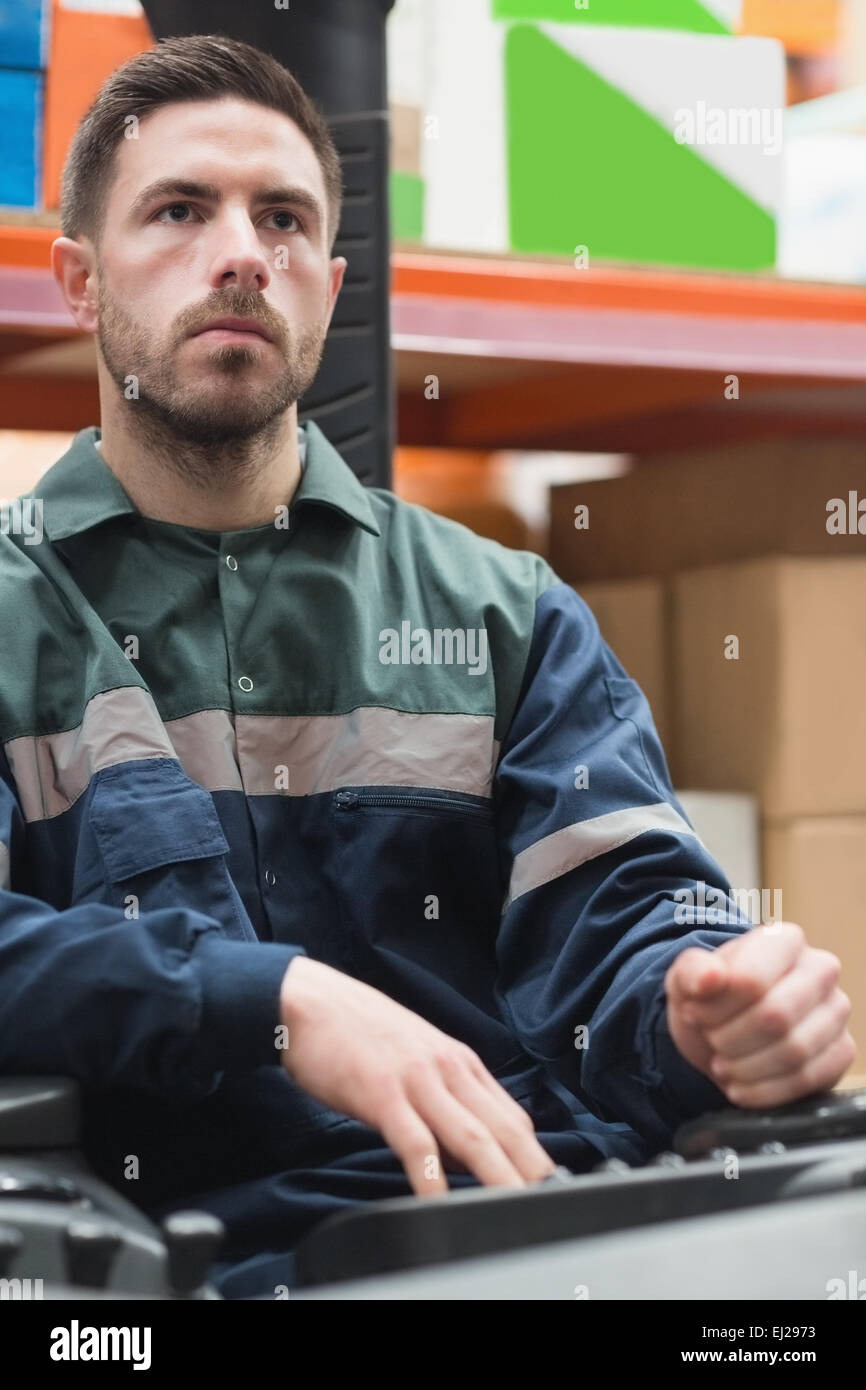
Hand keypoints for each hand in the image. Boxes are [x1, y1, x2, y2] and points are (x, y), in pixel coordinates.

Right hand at [279, 956, 555, 1194]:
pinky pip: (416, 1143)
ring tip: (518, 1212)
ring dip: (500, 1178)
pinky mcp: (383, 1094)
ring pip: (472, 1137)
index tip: (551, 1189)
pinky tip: (440, 1205)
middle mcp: (448, 1069)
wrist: (309, 1001)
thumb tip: (465, 1147)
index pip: (513, 1116)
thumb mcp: (415, 1057)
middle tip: (554, 1208)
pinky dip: (431, 1178)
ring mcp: (418, 1081)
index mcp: (459, 1061)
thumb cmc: (357, 1032)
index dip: (535, 1156)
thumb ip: (445, 1095)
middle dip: (532, 1172)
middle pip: (504, 1129)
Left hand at [665, 922, 855, 1107]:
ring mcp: (835, 1012)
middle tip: (710, 1041)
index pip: (751, 980)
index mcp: (784, 940)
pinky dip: (765, 1091)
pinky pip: (809, 1079)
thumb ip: (692, 970)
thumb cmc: (710, 998)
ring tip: (721, 1064)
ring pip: (794, 1051)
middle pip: (776, 1016)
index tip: (693, 1013)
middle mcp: (820, 970)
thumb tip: (711, 976)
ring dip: (745, 1067)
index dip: (715, 1007)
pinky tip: (740, 1087)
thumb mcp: (687, 979)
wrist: (724, 1030)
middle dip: (730, 1038)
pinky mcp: (841, 1051)